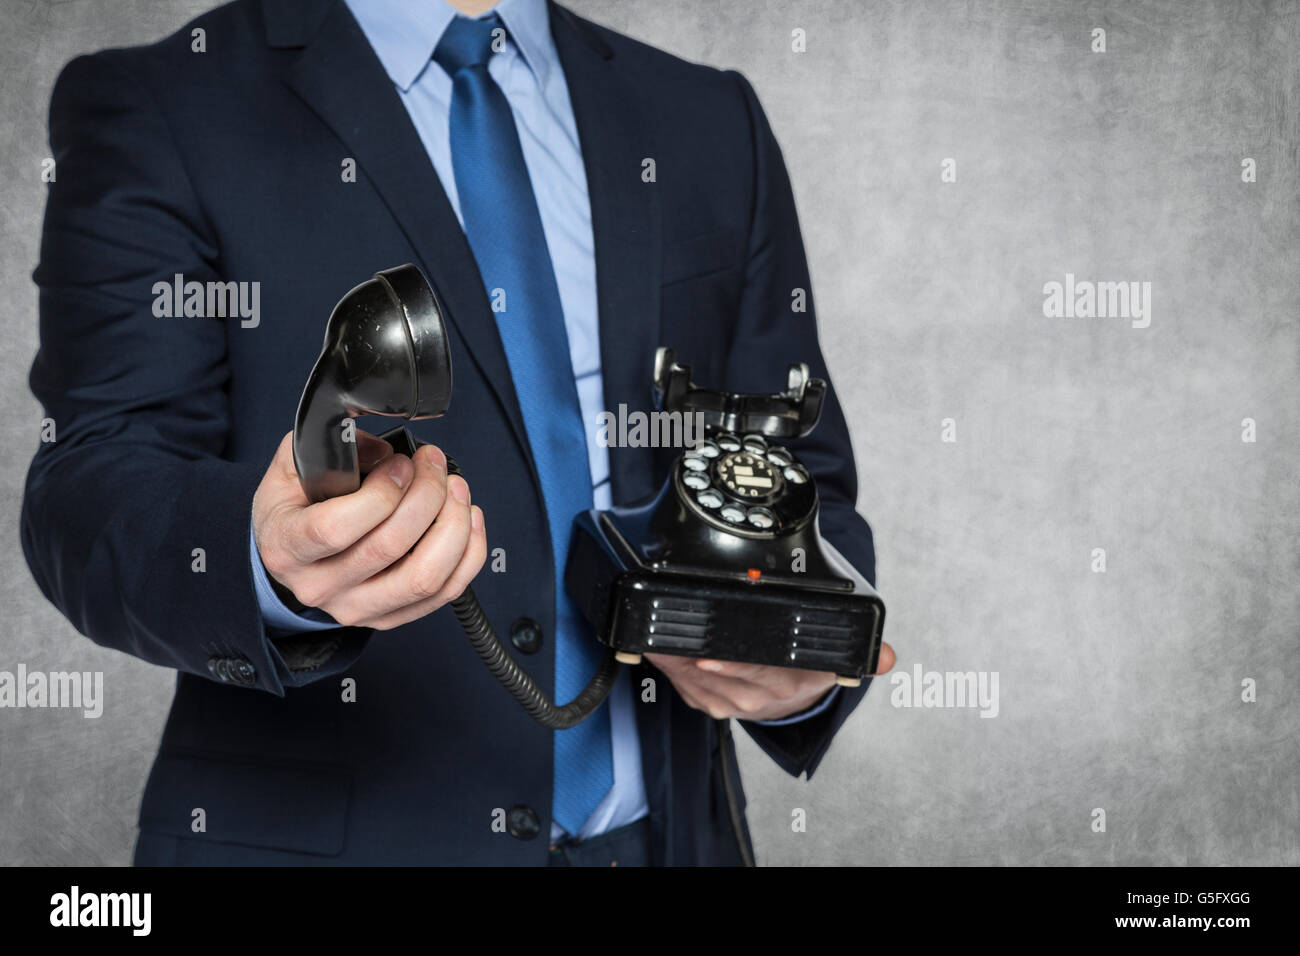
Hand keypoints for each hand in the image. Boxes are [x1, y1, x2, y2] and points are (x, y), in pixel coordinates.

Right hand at [252, 430, 486, 629]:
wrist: (292, 553)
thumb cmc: (297, 506)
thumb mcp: (292, 466)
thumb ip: (331, 448)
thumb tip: (386, 453)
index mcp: (287, 546)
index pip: (335, 528)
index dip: (380, 493)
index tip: (400, 463)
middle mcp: (319, 585)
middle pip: (389, 547)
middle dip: (426, 495)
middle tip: (433, 464)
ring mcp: (357, 608)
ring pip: (424, 577)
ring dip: (454, 525)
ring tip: (456, 489)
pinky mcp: (390, 617)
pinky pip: (445, 593)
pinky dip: (469, 553)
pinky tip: (469, 519)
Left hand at [646, 642, 894, 720]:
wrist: (794, 702)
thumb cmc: (808, 671)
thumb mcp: (838, 662)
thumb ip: (862, 655)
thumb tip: (886, 658)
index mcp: (787, 684)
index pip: (757, 673)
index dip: (731, 664)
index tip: (707, 654)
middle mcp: (757, 698)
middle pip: (717, 675)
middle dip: (689, 657)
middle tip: (670, 635)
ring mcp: (730, 703)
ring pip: (694, 680)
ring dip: (673, 660)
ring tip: (658, 636)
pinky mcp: (709, 702)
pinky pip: (683, 685)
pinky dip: (669, 667)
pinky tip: (658, 649)